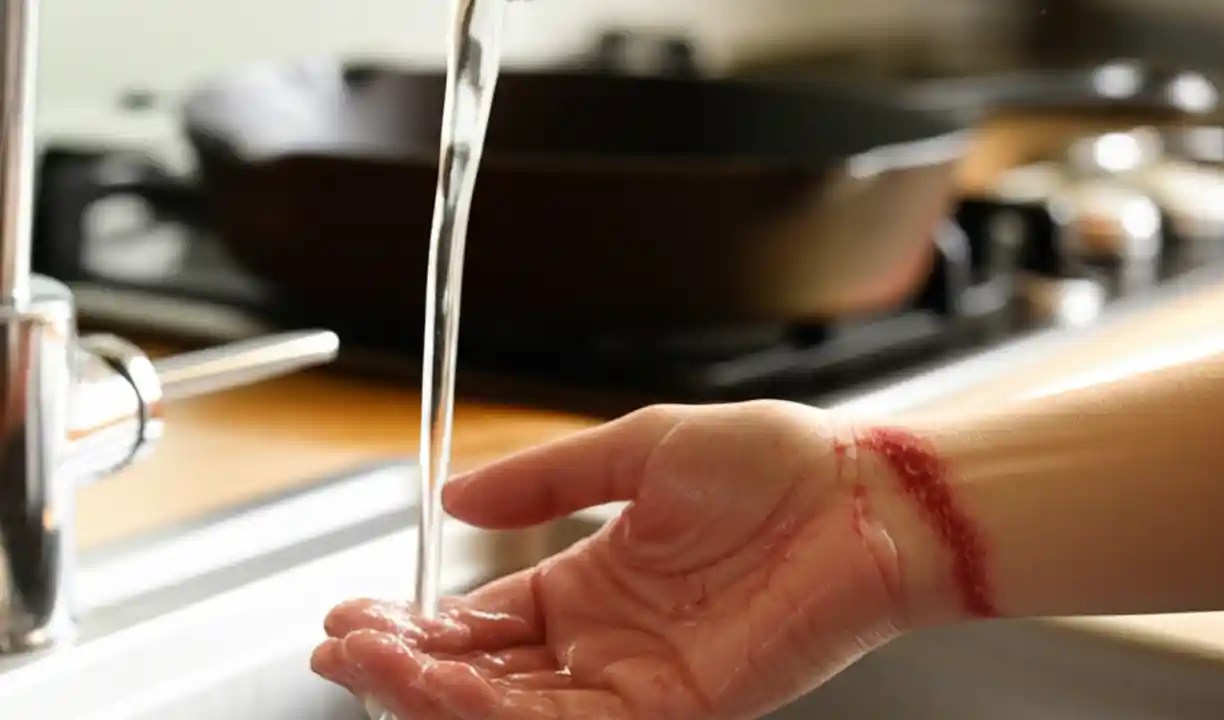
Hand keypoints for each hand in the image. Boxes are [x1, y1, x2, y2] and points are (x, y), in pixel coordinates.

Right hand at [312, 401, 909, 718]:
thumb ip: (543, 480)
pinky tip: (446, 688)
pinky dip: (501, 715)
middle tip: (341, 644)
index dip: (417, 622)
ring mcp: (638, 683)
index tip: (354, 610)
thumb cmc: (771, 462)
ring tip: (369, 661)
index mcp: (594, 581)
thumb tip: (452, 498)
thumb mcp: (636, 449)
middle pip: (484, 673)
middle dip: (406, 664)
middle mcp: (606, 642)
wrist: (861, 492)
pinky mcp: (676, 710)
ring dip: (436, 691)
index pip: (483, 621)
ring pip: (514, 710)